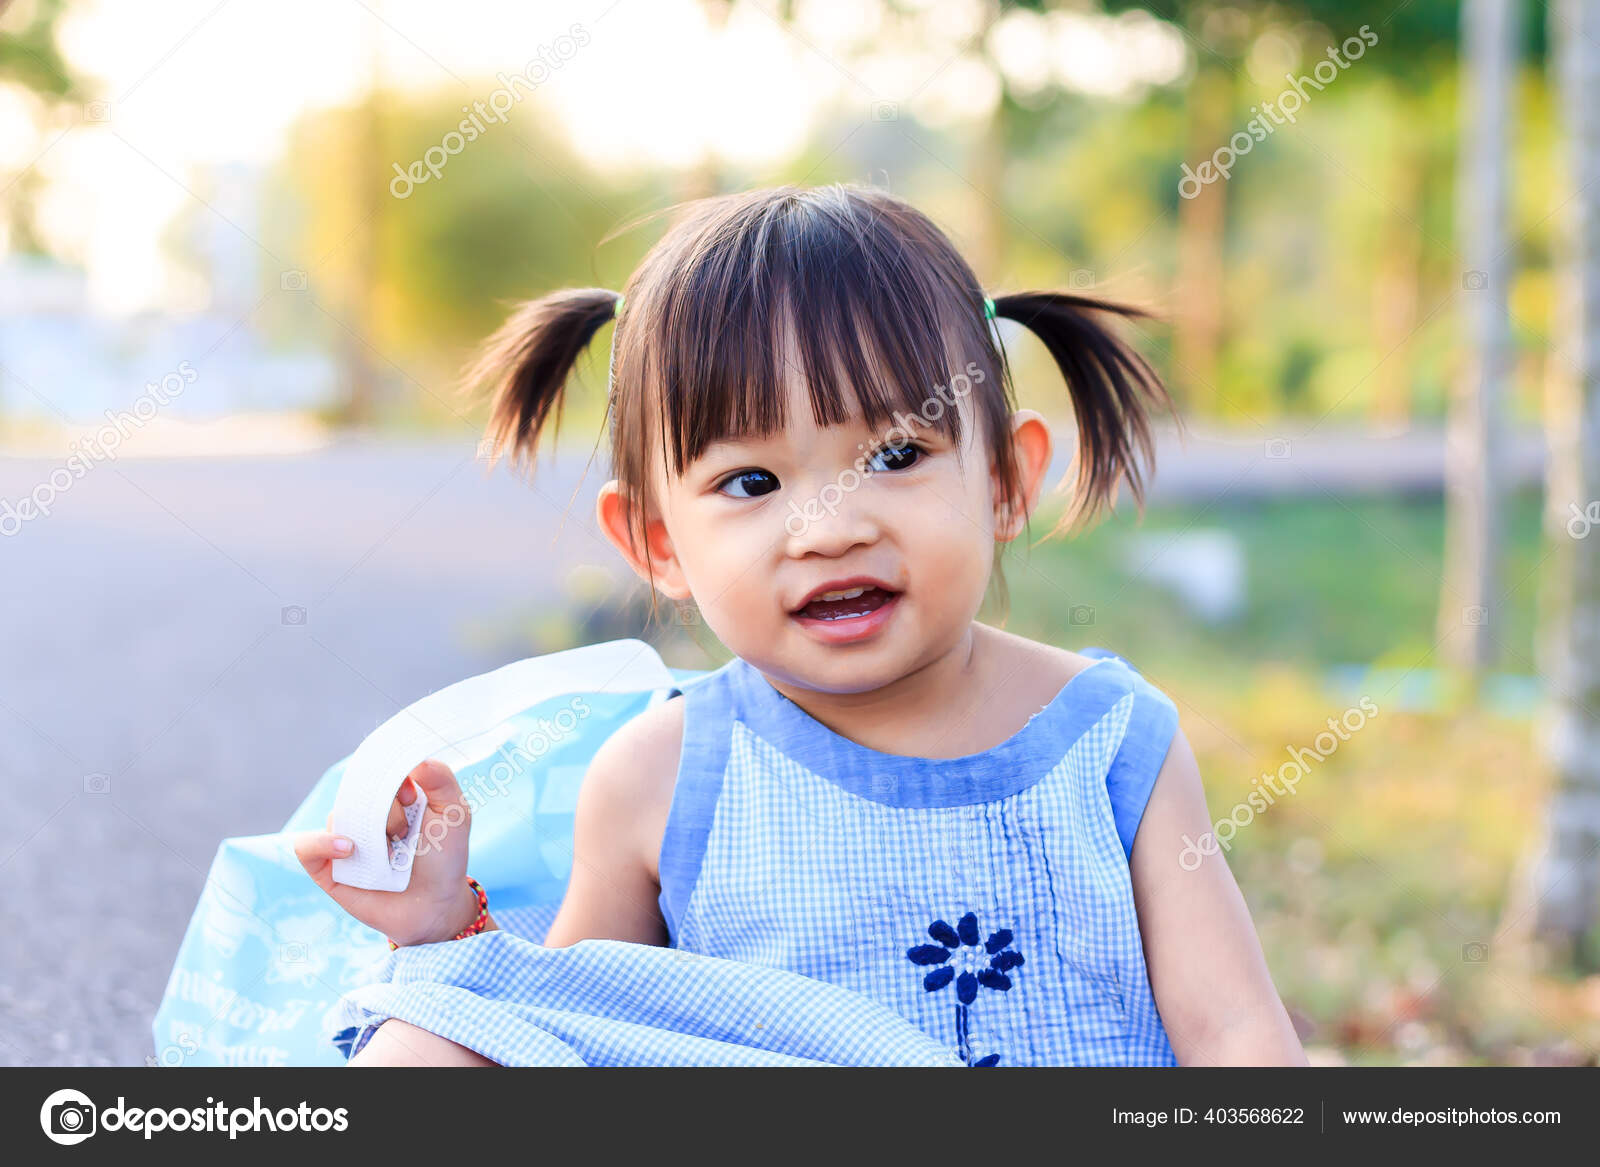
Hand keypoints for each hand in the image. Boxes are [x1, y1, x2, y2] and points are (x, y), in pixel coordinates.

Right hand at [294, 759, 480, 946]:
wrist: (436, 906)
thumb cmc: (445, 858)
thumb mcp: (455, 814)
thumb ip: (441, 780)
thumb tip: (417, 757)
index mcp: (389, 794)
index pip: (376, 768)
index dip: (391, 776)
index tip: (411, 795)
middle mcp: (362, 813)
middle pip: (357, 791)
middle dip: (386, 810)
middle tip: (406, 831)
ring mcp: (343, 838)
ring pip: (337, 816)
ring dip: (366, 831)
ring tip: (391, 851)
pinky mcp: (327, 867)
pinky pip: (306, 846)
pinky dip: (322, 843)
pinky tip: (350, 849)